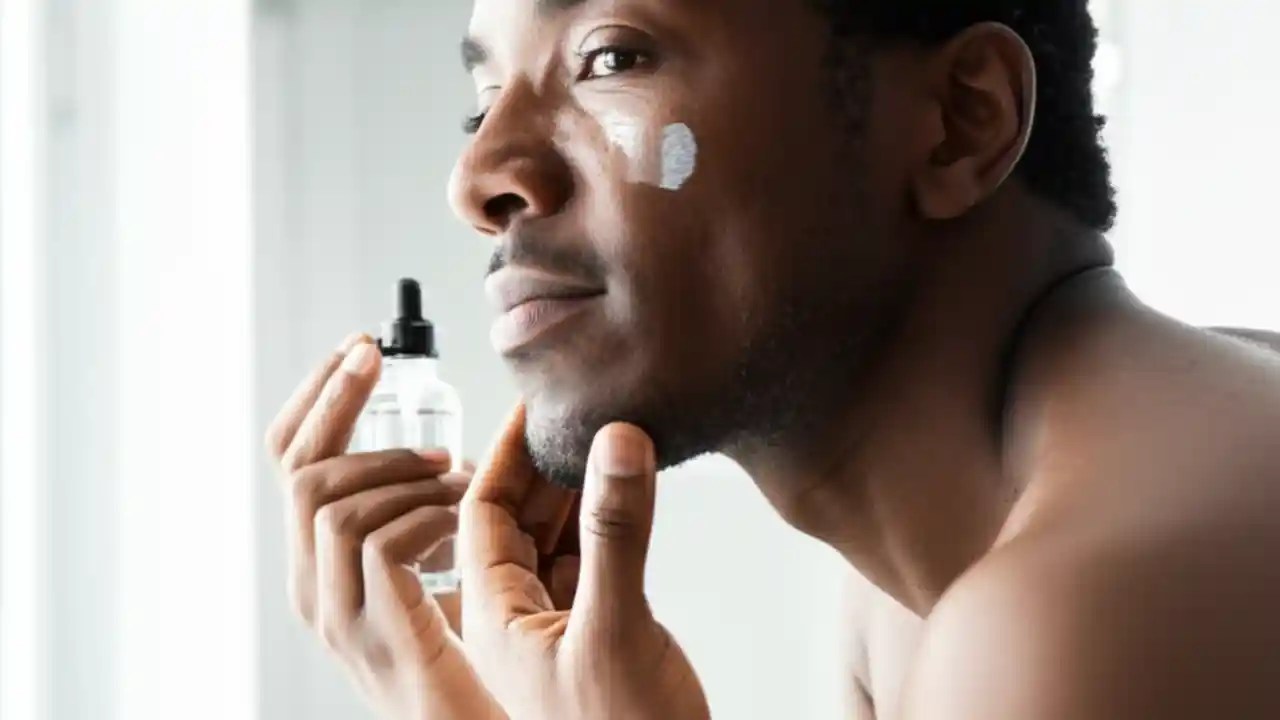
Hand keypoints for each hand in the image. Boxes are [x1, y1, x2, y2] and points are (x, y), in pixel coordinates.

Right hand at [265, 335, 503, 719]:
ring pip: (332, 504)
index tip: (359, 349)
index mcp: (316, 564)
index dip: (317, 399)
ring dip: (399, 469)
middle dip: (341, 403)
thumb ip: (411, 522)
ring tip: (454, 473)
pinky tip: (460, 517)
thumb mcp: (424, 572)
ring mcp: (337, 613)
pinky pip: (380, 544)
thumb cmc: (463, 649)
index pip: (289, 465)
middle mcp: (310, 587)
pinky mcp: (378, 632)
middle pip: (300, 474)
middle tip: (385, 366)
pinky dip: (425, 515)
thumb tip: (437, 457)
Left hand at [459, 405, 710, 719]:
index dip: (504, 454)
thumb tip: (614, 440)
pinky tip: (629, 489)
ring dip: (576, 489)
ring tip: (607, 435)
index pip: (481, 514)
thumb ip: (616, 532)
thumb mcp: (617, 628)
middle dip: (544, 463)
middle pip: (515, 519)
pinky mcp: (599, 632)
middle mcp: (518, 615)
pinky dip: (606, 521)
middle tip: (580, 409)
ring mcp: (559, 624)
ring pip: (555, 537)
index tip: (536, 405)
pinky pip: (591, 559)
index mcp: (496, 616)